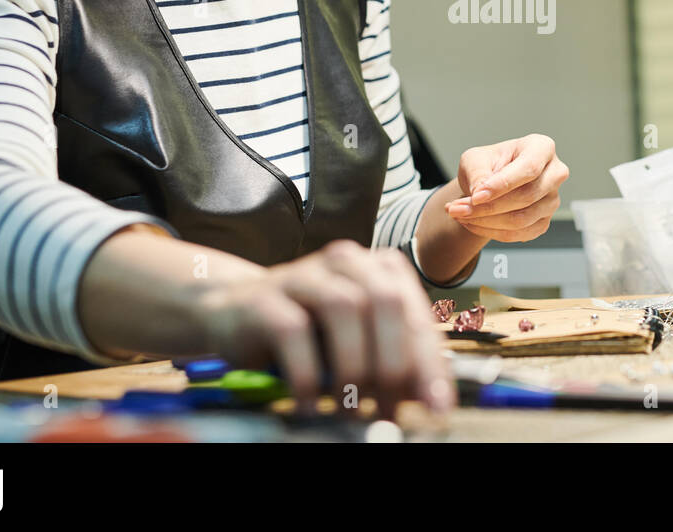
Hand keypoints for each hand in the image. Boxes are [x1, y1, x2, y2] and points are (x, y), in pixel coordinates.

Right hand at [194, 240, 452, 418]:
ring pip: (344, 307)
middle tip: (389, 409)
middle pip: (385, 301)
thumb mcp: (357, 343)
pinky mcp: (265, 297)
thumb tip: (429, 400)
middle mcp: (345, 262)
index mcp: (378, 268)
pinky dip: (307, 374)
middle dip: (394, 362)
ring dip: (354, 366)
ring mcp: (303, 274)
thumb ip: (393, 361)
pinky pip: (293, 331)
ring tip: (352, 408)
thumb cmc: (308, 332)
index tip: (438, 406)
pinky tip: (311, 404)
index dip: (429, 361)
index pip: (414, 311)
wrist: (233, 313)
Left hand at [446, 133, 569, 241]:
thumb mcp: (475, 159)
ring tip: (459, 214)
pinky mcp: (543, 222)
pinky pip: (519, 234)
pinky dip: (491, 232)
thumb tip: (480, 193)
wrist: (488, 185)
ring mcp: (551, 200)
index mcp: (541, 148)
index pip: (529, 168)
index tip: (476, 196)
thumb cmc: (487, 165)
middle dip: (488, 207)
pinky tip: (473, 223)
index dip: (503, 184)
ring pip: (522, 219)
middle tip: (458, 208)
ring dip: (485, 221)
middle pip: (527, 196)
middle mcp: (554, 173)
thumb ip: (478, 172)